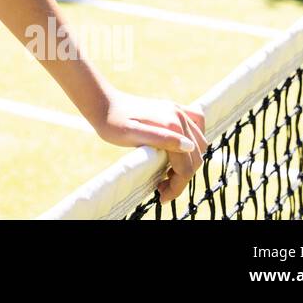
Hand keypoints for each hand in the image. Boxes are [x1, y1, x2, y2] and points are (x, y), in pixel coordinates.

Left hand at [93, 88, 207, 204]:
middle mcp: (179, 116)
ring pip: (199, 144)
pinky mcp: (174, 109)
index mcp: (172, 125)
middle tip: (161, 189)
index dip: (177, 186)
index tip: (162, 198)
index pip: (186, 166)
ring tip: (167, 173)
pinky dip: (195, 141)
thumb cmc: (113, 123)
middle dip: (181, 178)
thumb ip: (161, 140)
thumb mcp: (131, 135)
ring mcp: (178, 111)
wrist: (103, 104)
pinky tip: (181, 150)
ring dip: (188, 162)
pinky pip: (198, 125)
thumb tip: (188, 147)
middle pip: (195, 157)